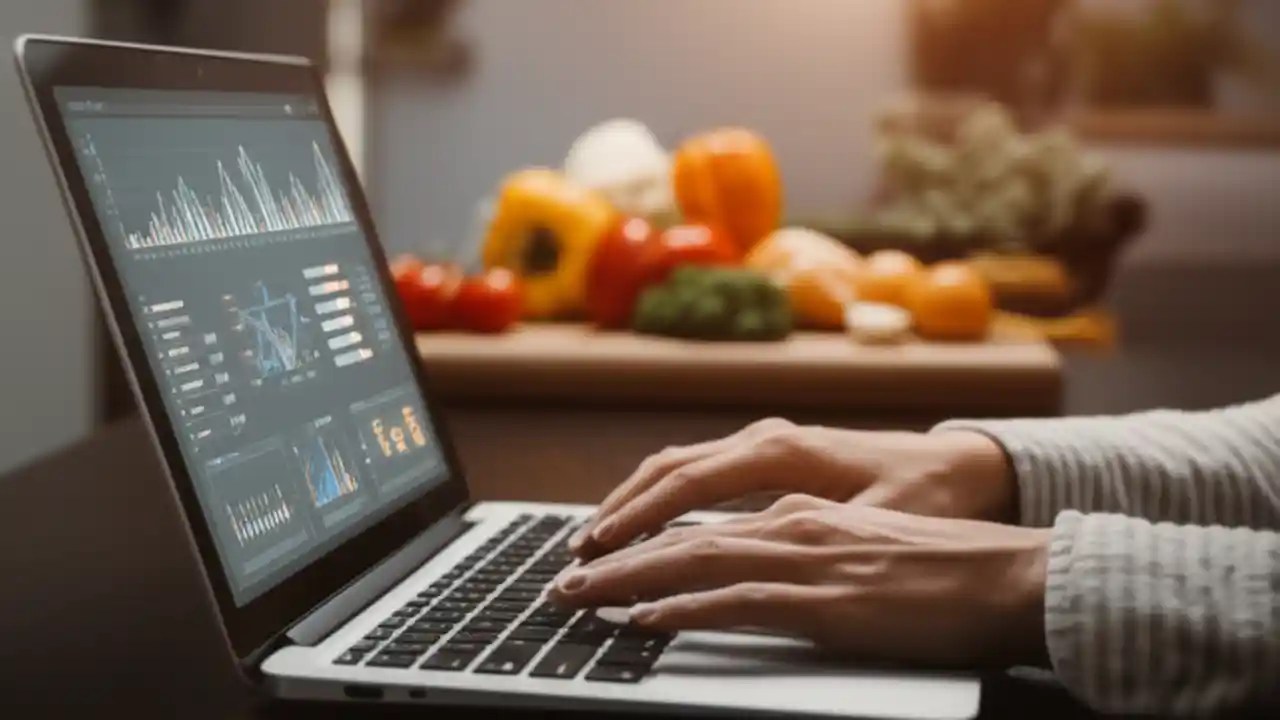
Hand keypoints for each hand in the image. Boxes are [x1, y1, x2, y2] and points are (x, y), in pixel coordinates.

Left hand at [553, 495, 1049, 666]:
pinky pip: (737, 602)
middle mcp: (794, 525)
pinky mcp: (826, 603)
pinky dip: (682, 610)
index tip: (600, 558)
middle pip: (683, 535)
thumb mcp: (862, 550)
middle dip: (615, 558)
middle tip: (563, 580)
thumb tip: (758, 572)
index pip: (703, 520)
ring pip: (695, 561)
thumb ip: (808, 553)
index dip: (643, 538)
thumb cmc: (946, 569)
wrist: (1012, 576)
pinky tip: (646, 621)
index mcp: (802, 511)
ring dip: (627, 581)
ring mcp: (808, 561)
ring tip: (579, 597)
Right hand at [570, 418, 1013, 558]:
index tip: (601, 547)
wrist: (968, 464)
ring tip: (596, 540)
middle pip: (669, 469)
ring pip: (677, 465)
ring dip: (633, 500)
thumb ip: (811, 530)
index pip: (689, 484)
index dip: (639, 518)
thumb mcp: (878, 518)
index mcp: (784, 451)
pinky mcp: (770, 456)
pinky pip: (697, 470)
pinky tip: (644, 523)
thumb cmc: (930, 494)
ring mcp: (766, 443)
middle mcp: (766, 438)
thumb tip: (745, 549)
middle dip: (618, 510)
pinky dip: (660, 496)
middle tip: (577, 553)